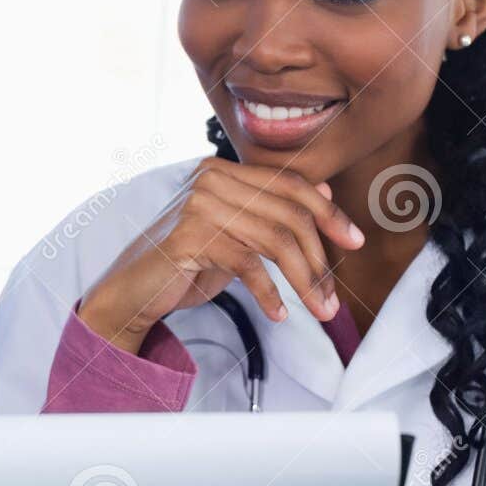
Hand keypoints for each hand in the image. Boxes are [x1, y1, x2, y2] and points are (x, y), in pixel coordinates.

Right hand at [77, 158, 364, 353]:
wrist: (131, 289)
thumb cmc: (184, 263)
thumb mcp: (234, 234)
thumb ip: (271, 212)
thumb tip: (326, 192)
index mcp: (223, 171)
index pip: (290, 184)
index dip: (328, 212)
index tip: (354, 241)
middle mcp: (211, 179)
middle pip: (288, 214)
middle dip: (320, 260)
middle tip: (333, 298)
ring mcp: (199, 204)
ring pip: (275, 240)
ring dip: (304, 281)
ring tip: (319, 310)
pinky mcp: (190, 236)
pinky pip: (248, 264)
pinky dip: (270, 293)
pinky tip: (279, 314)